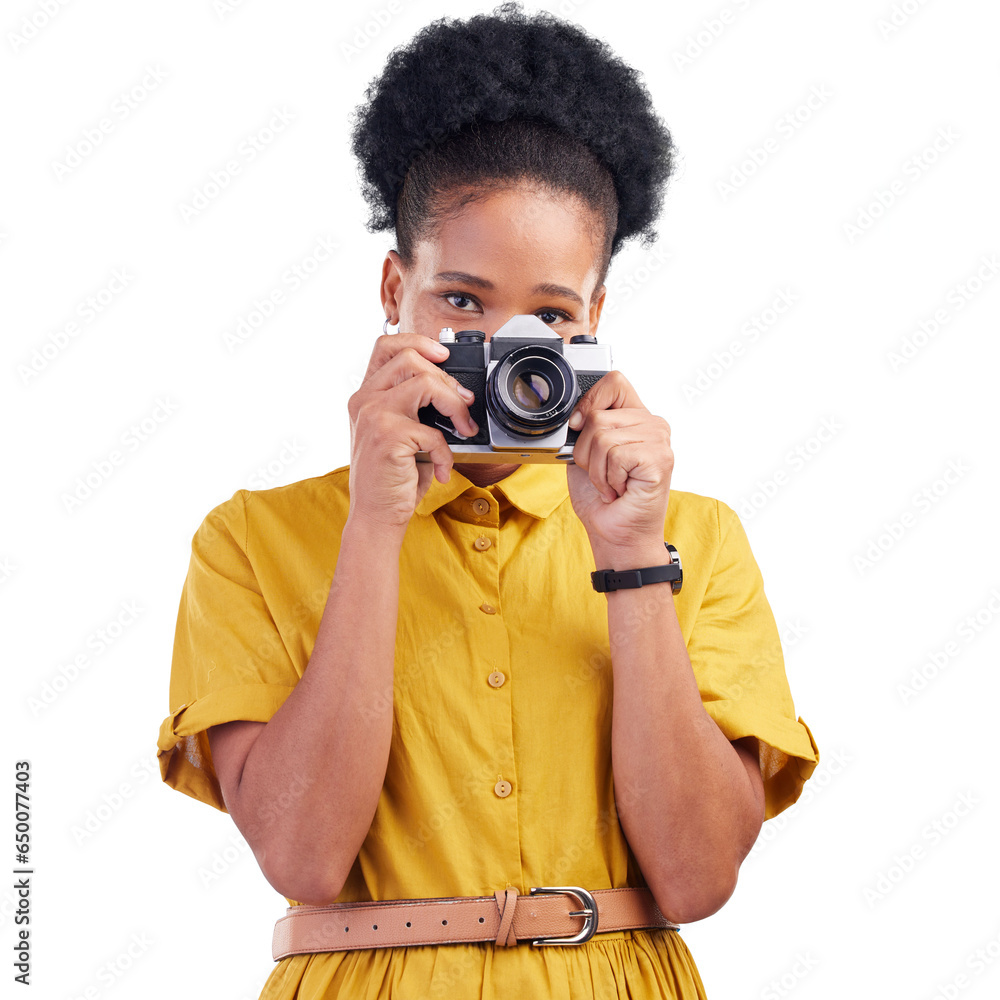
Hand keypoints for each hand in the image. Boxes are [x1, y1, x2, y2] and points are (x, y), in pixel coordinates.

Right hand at [347, 332, 478, 529]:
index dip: (418, 341)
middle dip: (447, 379)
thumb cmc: (391, 477)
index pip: (386, 346)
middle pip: (411, 358)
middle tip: (463, 404)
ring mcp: (374, 415)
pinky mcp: (388, 435)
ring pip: (425, 382)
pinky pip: (433, 431)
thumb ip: (414, 407)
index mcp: (366, 396)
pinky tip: (443, 467)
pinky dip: (446, 452)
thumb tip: (455, 390)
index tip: (443, 355)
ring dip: (454, 405)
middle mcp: (365, 400)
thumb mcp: (400, 433)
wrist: (376, 515)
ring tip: (462, 428)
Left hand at [565, 371, 673, 552]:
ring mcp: (659, 439)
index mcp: (635, 417)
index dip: (588, 401)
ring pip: (602, 436)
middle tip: (601, 474)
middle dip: (585, 452)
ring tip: (610, 484)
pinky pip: (615, 455)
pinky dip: (607, 479)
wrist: (616, 534)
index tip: (578, 427)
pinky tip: (620, 490)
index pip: (613, 382)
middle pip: (597, 414)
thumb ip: (584, 427)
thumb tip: (574, 415)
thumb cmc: (603, 499)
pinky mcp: (659, 458)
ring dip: (596, 470)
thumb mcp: (584, 454)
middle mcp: (652, 424)